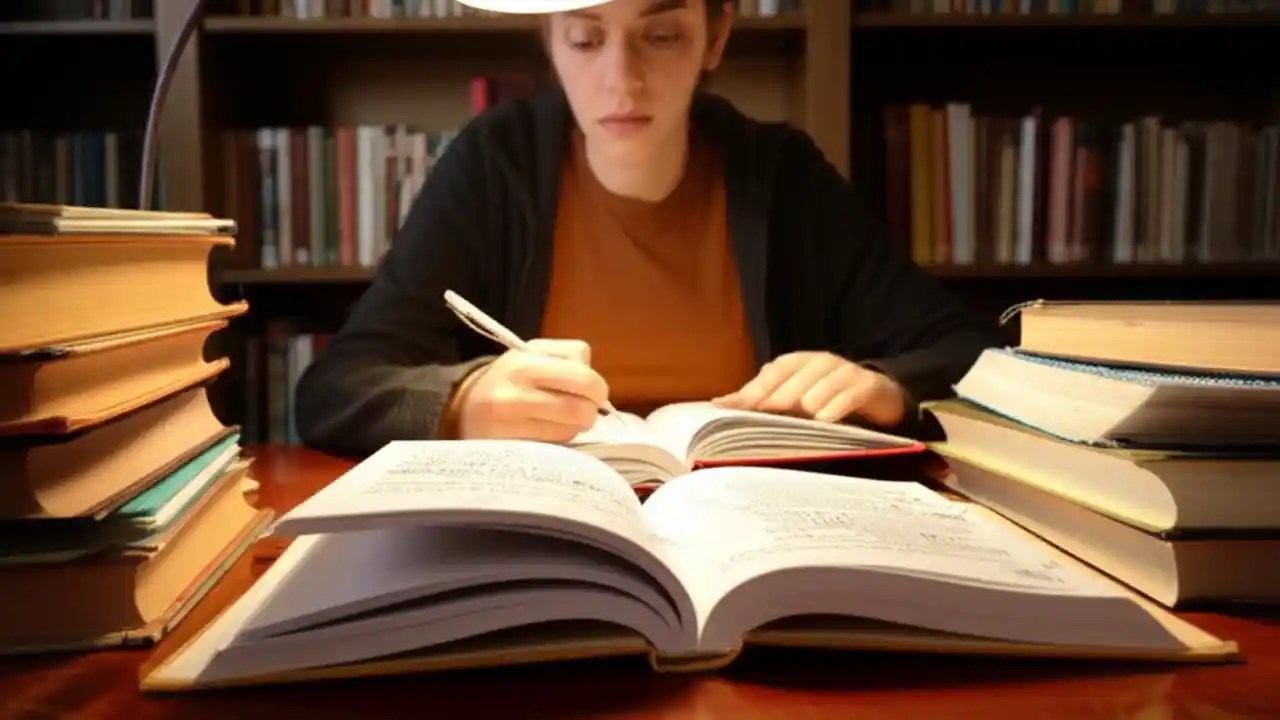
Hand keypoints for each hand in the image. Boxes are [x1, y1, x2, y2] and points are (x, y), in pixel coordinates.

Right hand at [455, 339, 610, 441]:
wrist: (465, 409)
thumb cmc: (510, 378)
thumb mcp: (532, 352)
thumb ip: (569, 356)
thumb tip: (596, 385)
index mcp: (524, 364)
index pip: (583, 379)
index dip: (597, 387)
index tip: (593, 391)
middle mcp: (514, 397)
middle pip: (581, 410)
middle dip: (590, 410)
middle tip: (581, 408)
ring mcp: (510, 429)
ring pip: (570, 431)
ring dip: (573, 427)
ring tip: (556, 419)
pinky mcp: (511, 452)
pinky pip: (555, 448)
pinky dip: (558, 441)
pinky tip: (544, 432)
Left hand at [712, 351, 906, 426]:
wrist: (877, 394)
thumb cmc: (825, 397)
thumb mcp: (792, 396)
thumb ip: (758, 398)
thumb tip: (719, 403)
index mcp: (797, 363)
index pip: (772, 373)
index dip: (753, 390)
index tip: (732, 408)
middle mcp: (819, 363)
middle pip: (795, 378)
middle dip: (779, 397)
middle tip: (764, 416)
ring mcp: (845, 372)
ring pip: (822, 384)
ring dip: (809, 401)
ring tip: (798, 419)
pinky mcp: (868, 386)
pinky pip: (851, 394)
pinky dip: (838, 406)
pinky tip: (826, 420)